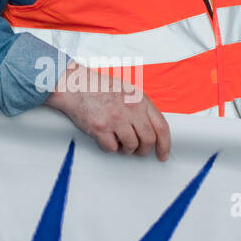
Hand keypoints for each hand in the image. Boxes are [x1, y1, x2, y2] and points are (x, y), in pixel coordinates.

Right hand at [44, 62, 169, 159]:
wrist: (75, 85)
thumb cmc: (99, 87)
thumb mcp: (128, 90)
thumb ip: (141, 107)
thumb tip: (152, 128)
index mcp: (140, 99)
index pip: (161, 126)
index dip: (165, 144)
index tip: (163, 154)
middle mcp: (130, 109)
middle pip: (148, 140)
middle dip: (144, 150)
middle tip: (138, 151)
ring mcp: (115, 119)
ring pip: (131, 146)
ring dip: (127, 149)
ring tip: (120, 143)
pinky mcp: (100, 128)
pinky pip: (112, 148)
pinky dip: (110, 148)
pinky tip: (106, 139)